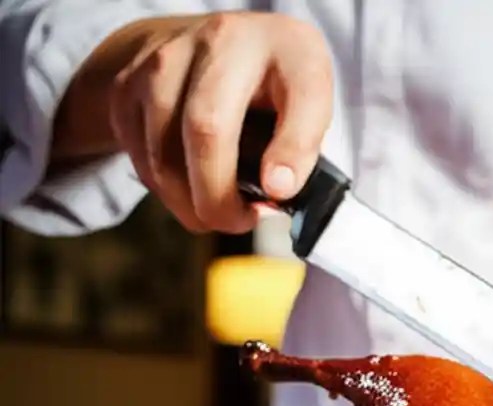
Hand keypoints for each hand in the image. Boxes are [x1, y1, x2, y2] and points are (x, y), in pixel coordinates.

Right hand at [82, 12, 333, 232]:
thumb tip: (278, 191)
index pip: (296, 98)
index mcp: (280, 44)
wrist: (215, 42)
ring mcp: (162, 61)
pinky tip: (190, 189)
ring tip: (219, 211)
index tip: (281, 192)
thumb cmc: (274, 77)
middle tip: (240, 221)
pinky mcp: (126, 87)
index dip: (291, 149)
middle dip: (220, 196)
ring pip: (163, 153)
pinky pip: (142, 157)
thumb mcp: (310, 96)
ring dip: (188, 202)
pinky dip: (166, 189)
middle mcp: (217, 42)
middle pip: (207, 129)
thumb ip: (304, 140)